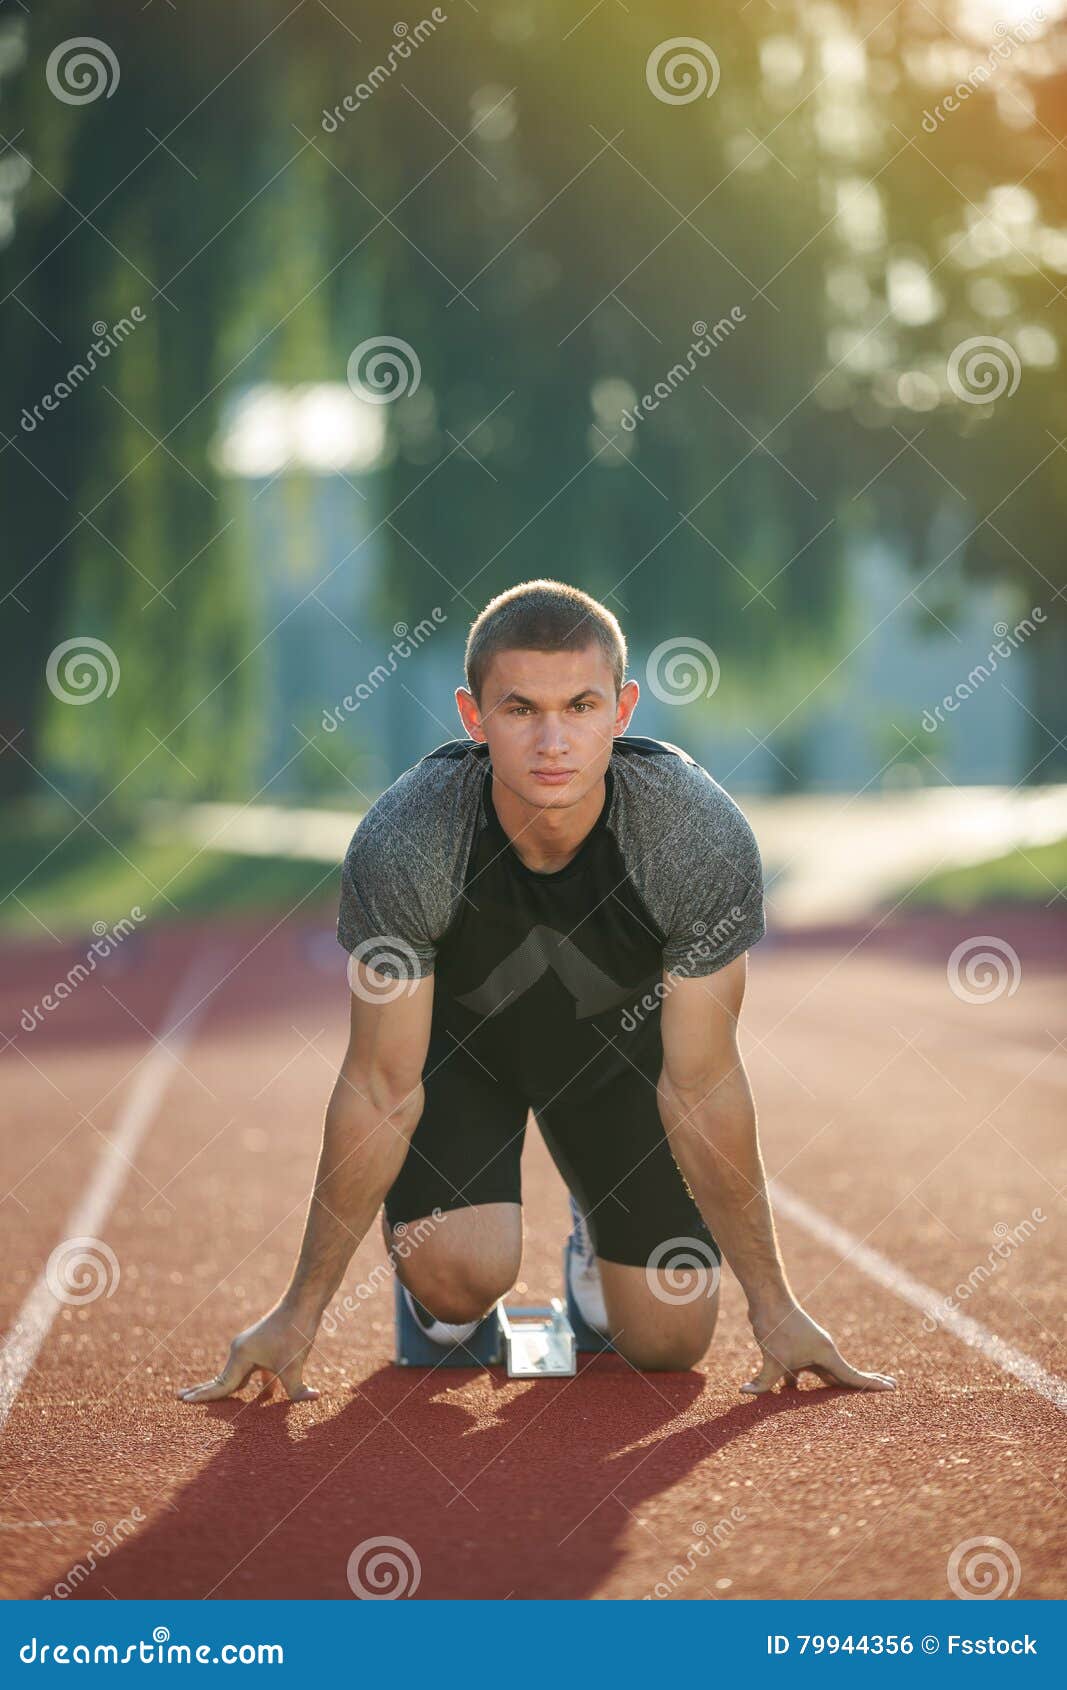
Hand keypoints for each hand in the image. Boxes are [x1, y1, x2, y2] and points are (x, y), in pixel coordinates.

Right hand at [177, 1304, 319, 1403]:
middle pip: (221, 1378)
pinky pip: (254, 1370)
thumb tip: (313, 1398)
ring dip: (231, 1390)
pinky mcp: (262, 1345)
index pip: (220, 1384)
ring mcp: (250, 1347)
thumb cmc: (295, 1333)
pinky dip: (255, 1383)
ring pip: (238, 1375)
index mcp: (241, 1356)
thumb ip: (297, 1390)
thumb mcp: (294, 1366)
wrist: (303, 1303)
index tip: (183, 1401)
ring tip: (209, 1397)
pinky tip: (266, 1395)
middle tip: (179, 1397)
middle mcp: (240, 1351)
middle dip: (203, 1390)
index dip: (203, 1396)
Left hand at [741, 1301, 895, 1393]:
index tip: (893, 1388)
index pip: (853, 1376)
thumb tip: (746, 1393)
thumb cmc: (776, 1326)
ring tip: (844, 1401)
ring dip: (831, 1387)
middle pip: (845, 1375)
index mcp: (826, 1355)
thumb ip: (763, 1382)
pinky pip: (805, 1371)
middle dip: (863, 1384)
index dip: (872, 1385)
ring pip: (824, 1374)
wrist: (768, 1298)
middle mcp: (823, 1352)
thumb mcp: (771, 1359)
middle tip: (891, 1387)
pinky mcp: (797, 1348)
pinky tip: (791, 1393)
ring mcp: (811, 1349)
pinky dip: (802, 1384)